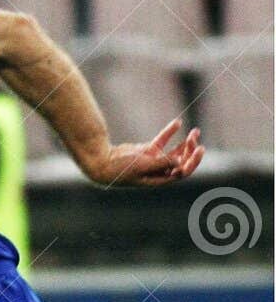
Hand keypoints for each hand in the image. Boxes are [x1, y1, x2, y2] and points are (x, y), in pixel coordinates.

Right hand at [82, 119, 204, 186]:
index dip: (193, 162)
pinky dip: (170, 133)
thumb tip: (180, 163)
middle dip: (190, 150)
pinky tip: (177, 123)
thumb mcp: (143, 165)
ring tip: (195, 132)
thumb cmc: (121, 168)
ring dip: (186, 143)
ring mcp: (153, 161)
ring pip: (175, 153)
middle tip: (194, 137)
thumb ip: (162, 163)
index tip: (199, 148)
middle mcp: (158, 172)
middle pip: (181, 162)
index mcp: (159, 179)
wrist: (102, 162)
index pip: (182, 172)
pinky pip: (162, 141)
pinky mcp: (147, 152)